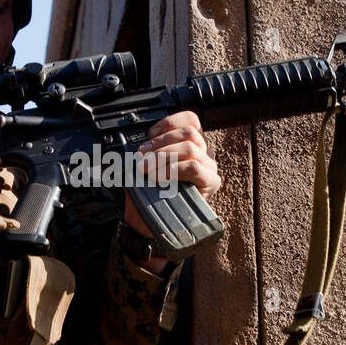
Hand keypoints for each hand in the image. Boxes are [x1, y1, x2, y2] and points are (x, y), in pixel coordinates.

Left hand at [122, 111, 219, 270]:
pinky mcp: (210, 183)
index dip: (168, 123)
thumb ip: (144, 151)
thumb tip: (136, 144)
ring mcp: (208, 168)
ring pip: (191, 149)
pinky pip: (195, 168)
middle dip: (161, 143)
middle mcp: (203, 153)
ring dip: (164, 156)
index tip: (149, 135)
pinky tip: (160, 177)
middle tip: (143, 159)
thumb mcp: (141, 167)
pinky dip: (174, 169)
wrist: (147, 224)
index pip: (190, 120)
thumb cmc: (146, 195)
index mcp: (189, 144)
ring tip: (148, 170)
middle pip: (190, 133)